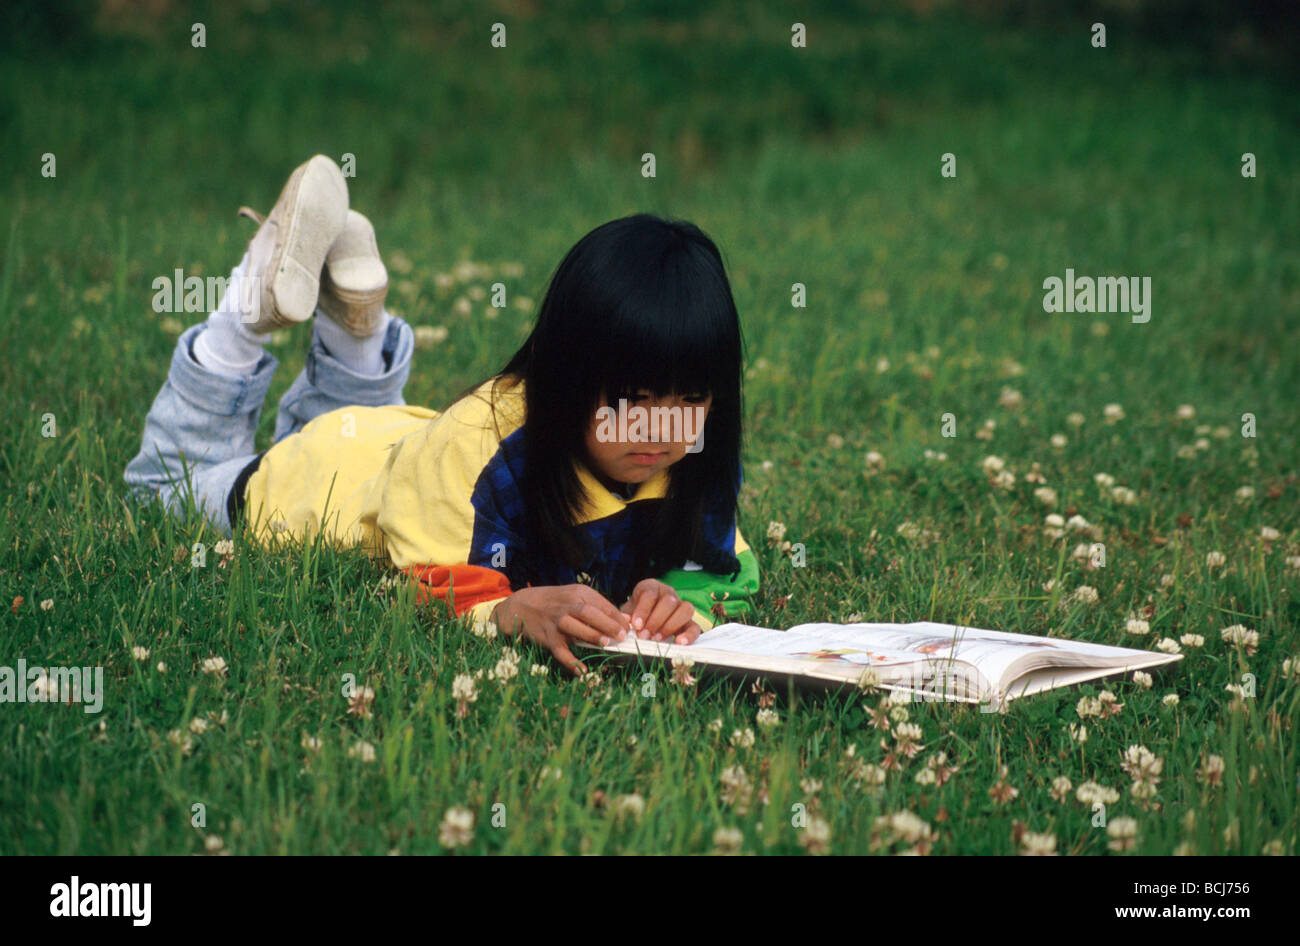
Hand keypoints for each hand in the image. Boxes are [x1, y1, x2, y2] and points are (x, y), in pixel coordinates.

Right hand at [492, 585, 631, 676]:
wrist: (522, 605)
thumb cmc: (556, 602)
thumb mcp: (575, 596)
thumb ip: (597, 607)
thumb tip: (624, 622)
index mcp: (578, 594)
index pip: (602, 604)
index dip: (617, 617)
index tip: (629, 628)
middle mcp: (567, 606)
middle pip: (588, 612)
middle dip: (607, 623)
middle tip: (622, 635)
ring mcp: (556, 622)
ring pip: (574, 627)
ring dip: (590, 635)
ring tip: (605, 643)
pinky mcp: (548, 637)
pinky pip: (560, 651)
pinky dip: (570, 662)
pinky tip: (582, 671)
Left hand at [621, 579, 702, 644]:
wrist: (643, 622)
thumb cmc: (635, 615)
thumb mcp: (628, 612)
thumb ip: (627, 615)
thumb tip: (627, 621)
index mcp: (652, 587)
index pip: (650, 593)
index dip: (643, 609)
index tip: (636, 625)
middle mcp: (669, 593)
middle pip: (669, 601)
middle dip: (655, 621)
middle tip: (644, 636)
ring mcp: (681, 607)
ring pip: (685, 609)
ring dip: (670, 626)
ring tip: (657, 639)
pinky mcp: (690, 622)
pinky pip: (694, 627)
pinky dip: (689, 635)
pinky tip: (679, 643)